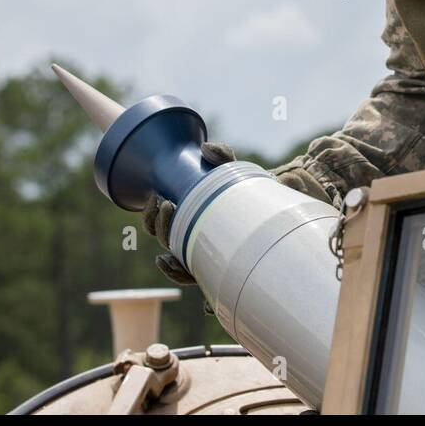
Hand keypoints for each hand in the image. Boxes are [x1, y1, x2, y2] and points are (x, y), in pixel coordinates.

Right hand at [141, 141, 237, 296]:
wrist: (273, 212)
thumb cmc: (247, 195)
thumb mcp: (234, 173)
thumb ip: (223, 156)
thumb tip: (205, 149)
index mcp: (188, 220)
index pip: (159, 223)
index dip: (151, 214)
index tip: (157, 197)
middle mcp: (192, 239)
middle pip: (162, 237)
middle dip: (157, 222)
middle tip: (167, 204)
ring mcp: (203, 253)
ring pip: (172, 255)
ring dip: (166, 239)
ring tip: (174, 218)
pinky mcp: (217, 267)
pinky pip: (188, 276)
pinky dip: (174, 271)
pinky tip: (167, 260)